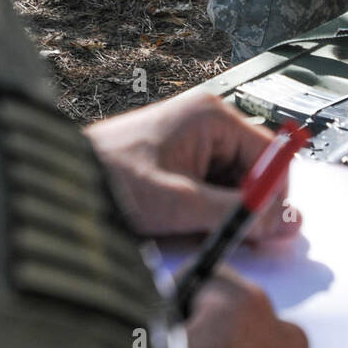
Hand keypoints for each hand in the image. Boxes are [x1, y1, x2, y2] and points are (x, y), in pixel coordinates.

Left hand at [85, 91, 301, 242]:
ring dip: (223, 209)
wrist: (66, 183)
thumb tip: (282, 221)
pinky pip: (213, 186)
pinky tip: (185, 220)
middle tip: (224, 231)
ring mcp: (195, 140)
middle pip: (255, 169)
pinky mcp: (183, 158)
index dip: (273, 193)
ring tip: (192, 224)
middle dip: (246, 204)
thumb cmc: (113, 178)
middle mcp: (208, 122)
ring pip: (234, 182)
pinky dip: (207, 208)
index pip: (271, 153)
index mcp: (211, 116)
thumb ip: (235, 212)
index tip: (265, 226)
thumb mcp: (181, 203)